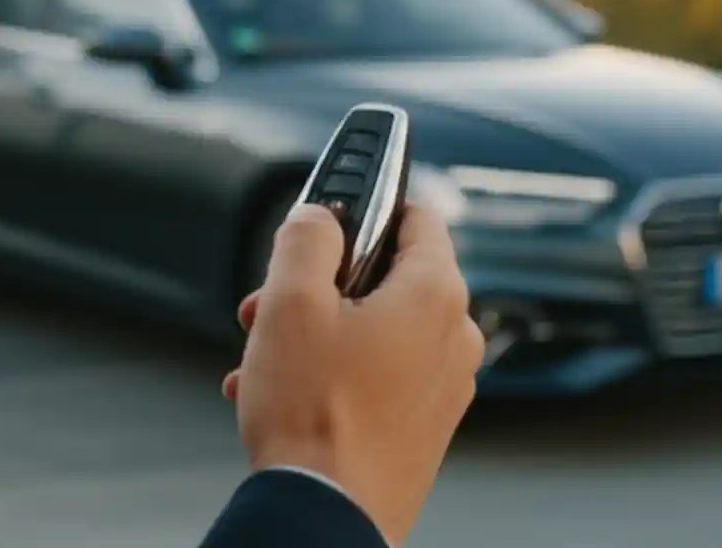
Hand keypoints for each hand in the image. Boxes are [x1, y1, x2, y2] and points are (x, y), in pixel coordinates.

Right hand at [222, 203, 482, 545]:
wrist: (325, 513)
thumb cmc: (314, 417)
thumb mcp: (290, 302)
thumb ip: (307, 237)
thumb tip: (319, 218)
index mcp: (434, 293)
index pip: (416, 214)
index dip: (364, 208)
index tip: (328, 220)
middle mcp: (454, 335)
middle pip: (387, 276)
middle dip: (323, 282)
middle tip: (275, 302)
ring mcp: (444, 383)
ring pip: (378, 327)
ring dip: (321, 329)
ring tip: (268, 356)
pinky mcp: (426, 422)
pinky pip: (382, 372)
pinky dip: (338, 369)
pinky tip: (289, 391)